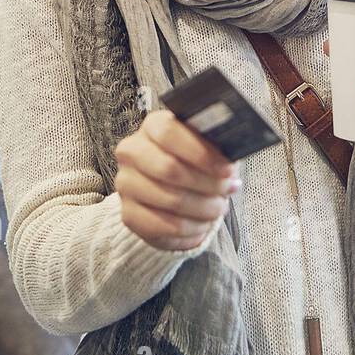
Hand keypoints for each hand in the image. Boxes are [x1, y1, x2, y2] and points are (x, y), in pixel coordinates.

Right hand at [114, 109, 238, 250]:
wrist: (172, 193)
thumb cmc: (195, 164)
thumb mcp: (208, 150)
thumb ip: (216, 150)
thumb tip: (229, 165)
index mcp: (152, 126)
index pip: (169, 132)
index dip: (201, 153)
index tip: (227, 170)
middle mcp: (132, 151)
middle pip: (169, 168)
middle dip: (206, 183)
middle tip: (228, 190)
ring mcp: (126, 183)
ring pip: (171, 199)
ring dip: (203, 207)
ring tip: (219, 207)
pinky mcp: (128, 213)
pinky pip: (164, 225)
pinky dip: (191, 228)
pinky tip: (203, 224)